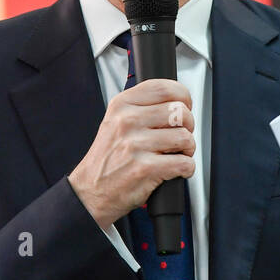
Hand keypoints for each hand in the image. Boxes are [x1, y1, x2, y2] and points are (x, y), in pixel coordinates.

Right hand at [68, 79, 195, 230]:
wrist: (90, 191)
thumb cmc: (108, 158)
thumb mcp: (116, 121)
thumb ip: (142, 107)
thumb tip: (177, 101)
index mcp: (121, 105)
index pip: (164, 88)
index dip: (183, 97)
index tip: (185, 105)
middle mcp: (127, 121)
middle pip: (179, 111)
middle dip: (188, 125)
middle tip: (180, 135)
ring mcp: (135, 145)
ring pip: (185, 137)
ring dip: (188, 149)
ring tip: (178, 153)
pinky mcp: (144, 169)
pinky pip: (183, 163)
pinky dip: (187, 168)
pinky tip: (177, 169)